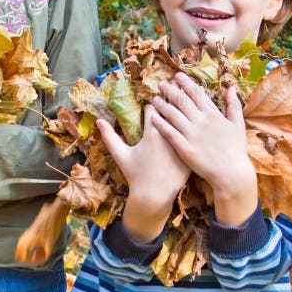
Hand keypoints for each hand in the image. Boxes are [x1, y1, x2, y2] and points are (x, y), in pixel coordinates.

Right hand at [97, 104, 189, 242]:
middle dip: (171, 102)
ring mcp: (182, 144)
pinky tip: (193, 126)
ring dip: (184, 112)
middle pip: (172, 109)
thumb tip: (98, 120)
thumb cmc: (135, 175)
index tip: (153, 104)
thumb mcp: (121, 155)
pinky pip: (193, 135)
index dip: (152, 104)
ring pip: (186, 120)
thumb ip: (109, 137)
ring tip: (184, 106)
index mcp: (152, 133)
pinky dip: (193, 129)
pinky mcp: (192, 152)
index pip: (154, 107)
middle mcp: (170, 136)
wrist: (155, 196)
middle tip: (171, 95)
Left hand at [151, 73, 256, 225]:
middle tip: (160, 83)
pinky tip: (152, 116)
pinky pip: (169, 132)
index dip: (186, 84)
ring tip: (154, 98)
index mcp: (214, 114)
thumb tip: (231, 88)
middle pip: (182, 101)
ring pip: (173, 114)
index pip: (197, 94)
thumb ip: (234, 105)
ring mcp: (192, 134)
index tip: (177, 76)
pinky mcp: (184, 148)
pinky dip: (160, 123)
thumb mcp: (238, 124)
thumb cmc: (236, 150)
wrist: (231, 174)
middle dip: (171, 90)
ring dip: (163, 104)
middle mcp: (202, 121)